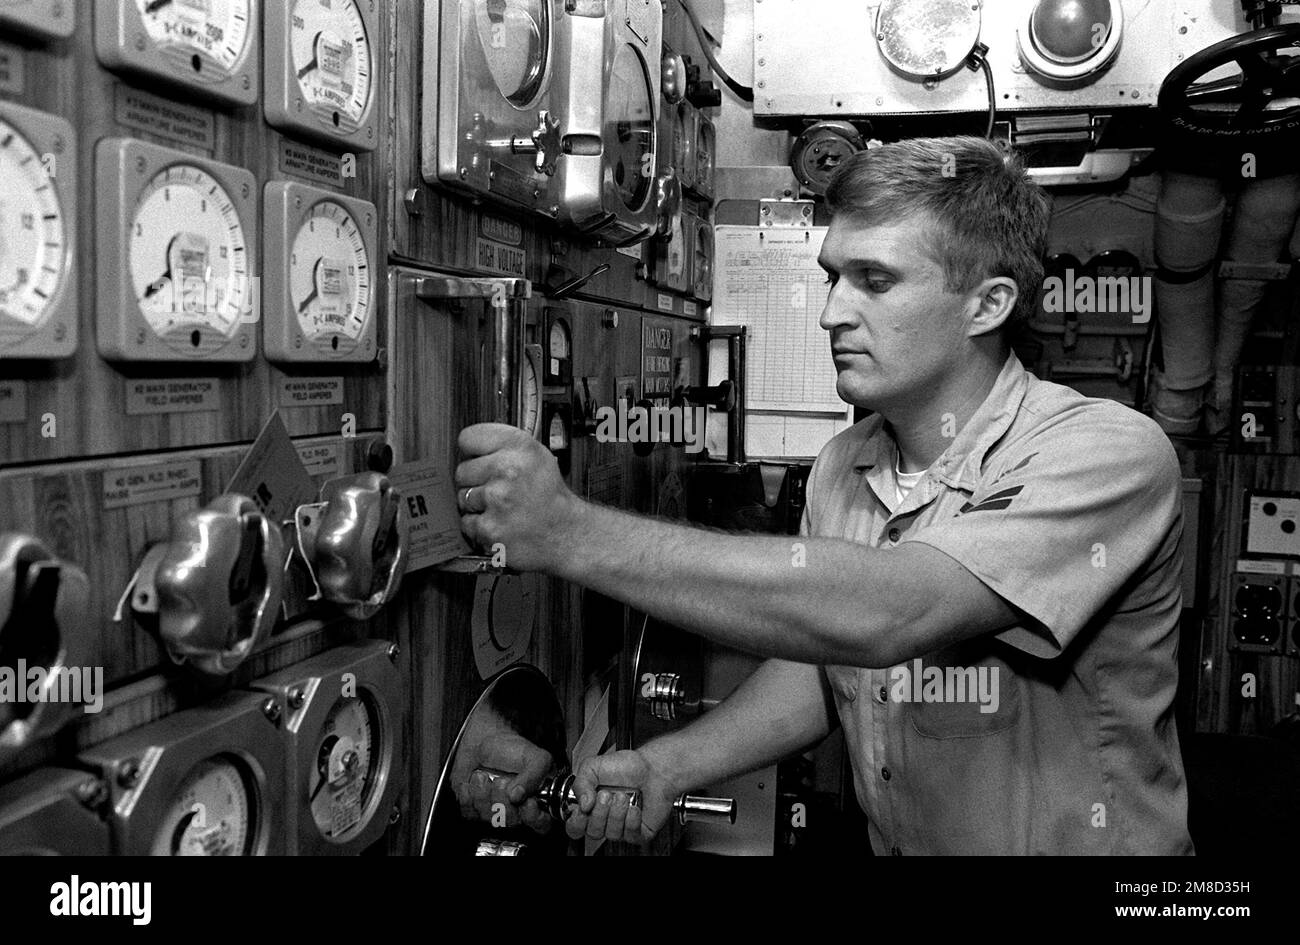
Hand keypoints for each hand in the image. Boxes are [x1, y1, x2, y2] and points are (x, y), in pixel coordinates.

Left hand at [452, 731, 555, 833]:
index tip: (526, 802)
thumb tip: (519, 795)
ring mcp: (496, 811)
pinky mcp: (475, 810)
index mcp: (538, 799)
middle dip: (502, 798)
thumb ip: (535, 773)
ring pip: (489, 818)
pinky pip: (470, 813)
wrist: (480, 741)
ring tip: (484, 775)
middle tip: (500, 780)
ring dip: (483, 793)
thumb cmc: (509, 747)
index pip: (542, 823)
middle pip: (512, 821)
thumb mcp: (533, 755)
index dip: (533, 816)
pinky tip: (473, 782)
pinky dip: (468, 794)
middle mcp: (517, 809)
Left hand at [455, 423, 580, 572]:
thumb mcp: (537, 456)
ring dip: (477, 506)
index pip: (469, 438)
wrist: (566, 533)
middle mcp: (508, 469)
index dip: (473, 452)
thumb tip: (471, 448)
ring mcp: (497, 500)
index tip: (480, 459)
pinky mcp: (489, 528)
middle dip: (476, 482)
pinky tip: (500, 523)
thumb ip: (504, 446)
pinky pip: (467, 523)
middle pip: (462, 471)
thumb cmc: (550, 497)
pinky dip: (480, 527)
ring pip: (463, 498)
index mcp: (520, 447)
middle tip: (499, 490)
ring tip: (502, 508)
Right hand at [565, 748, 681, 844]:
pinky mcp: (638, 832)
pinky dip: (631, 820)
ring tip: (623, 796)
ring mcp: (620, 826)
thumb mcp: (594, 766)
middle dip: (600, 812)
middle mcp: (604, 818)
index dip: (576, 821)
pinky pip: (630, 835)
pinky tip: (634, 807)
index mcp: (590, 805)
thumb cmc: (627, 767)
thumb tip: (582, 804)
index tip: (583, 808)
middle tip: (607, 795)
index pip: (574, 826)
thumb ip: (580, 783)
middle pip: (592, 832)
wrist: (653, 768)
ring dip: (617, 813)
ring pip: (611, 834)